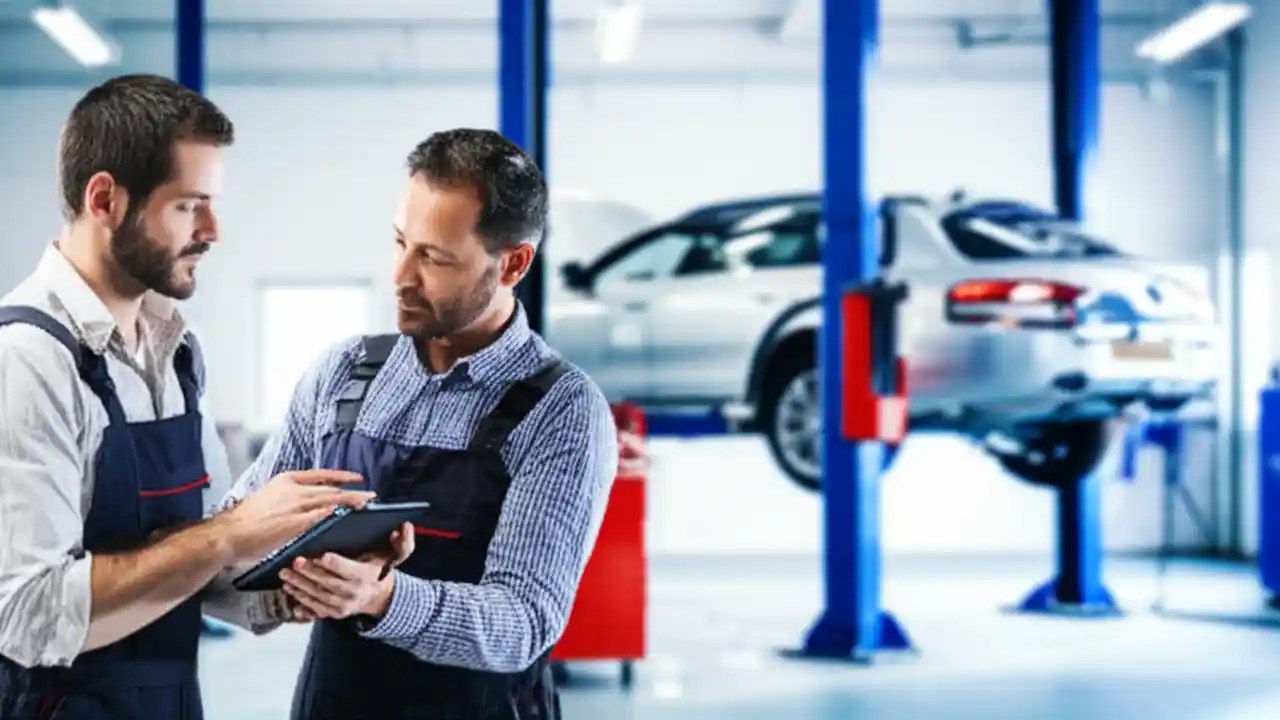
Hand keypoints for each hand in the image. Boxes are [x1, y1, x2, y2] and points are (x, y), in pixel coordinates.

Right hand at [218, 470, 373, 562]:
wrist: (228, 533)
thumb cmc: (245, 521)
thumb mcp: (268, 498)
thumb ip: (288, 499)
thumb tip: (305, 504)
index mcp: (286, 481)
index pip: (320, 475)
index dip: (340, 476)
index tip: (355, 477)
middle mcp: (292, 489)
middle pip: (330, 488)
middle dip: (352, 491)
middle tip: (370, 494)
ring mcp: (294, 505)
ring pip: (330, 500)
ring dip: (351, 502)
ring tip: (367, 504)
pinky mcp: (294, 522)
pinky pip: (320, 516)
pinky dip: (335, 514)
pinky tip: (347, 515)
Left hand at [280, 523, 414, 620]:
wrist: (379, 596)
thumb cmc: (381, 569)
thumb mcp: (396, 555)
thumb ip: (403, 541)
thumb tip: (405, 526)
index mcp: (365, 576)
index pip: (347, 569)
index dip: (333, 563)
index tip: (320, 554)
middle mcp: (352, 593)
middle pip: (326, 583)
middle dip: (309, 572)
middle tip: (294, 561)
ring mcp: (341, 605)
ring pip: (316, 595)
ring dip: (299, 584)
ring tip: (285, 573)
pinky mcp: (332, 613)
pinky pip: (313, 608)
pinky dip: (299, 599)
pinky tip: (289, 588)